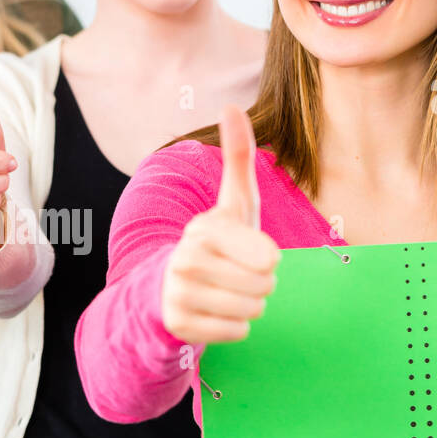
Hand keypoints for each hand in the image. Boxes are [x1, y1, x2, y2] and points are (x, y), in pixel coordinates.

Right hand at [161, 105, 280, 344]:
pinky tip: (214, 311)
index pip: (268, 259)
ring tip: (227, 291)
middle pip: (264, 287)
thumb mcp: (232, 202)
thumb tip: (231, 105)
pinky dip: (234, 326)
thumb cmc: (217, 242)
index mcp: (205, 229)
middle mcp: (186, 260)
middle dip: (259, 284)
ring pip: (251, 310)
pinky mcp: (178, 325)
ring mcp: (179, 294)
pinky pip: (237, 332)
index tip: (252, 251)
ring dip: (248, 305)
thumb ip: (236, 156)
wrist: (168, 284)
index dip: (268, 258)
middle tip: (237, 274)